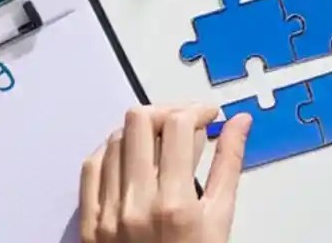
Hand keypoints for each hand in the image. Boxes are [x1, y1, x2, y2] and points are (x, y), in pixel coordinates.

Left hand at [80, 106, 251, 242]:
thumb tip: (241, 121)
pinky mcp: (89, 222)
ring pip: (115, 141)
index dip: (197, 110)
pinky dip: (112, 153)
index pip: (178, 126)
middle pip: (139, 122)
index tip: (210, 116)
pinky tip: (132, 157)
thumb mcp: (220, 219)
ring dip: (142, 133)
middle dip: (167, 112)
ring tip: (162, 144)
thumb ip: (229, 165)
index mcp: (175, 204)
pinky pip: (91, 168)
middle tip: (185, 124)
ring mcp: (107, 213)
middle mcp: (136, 205)